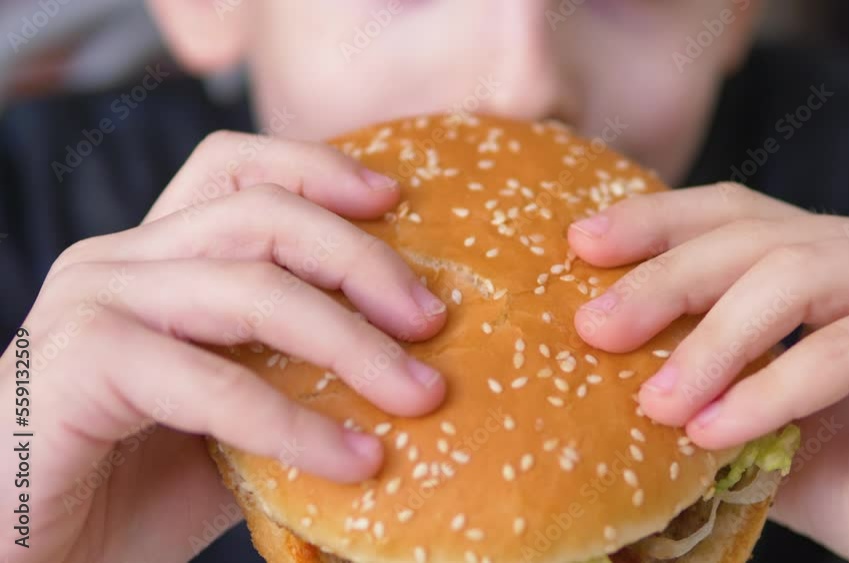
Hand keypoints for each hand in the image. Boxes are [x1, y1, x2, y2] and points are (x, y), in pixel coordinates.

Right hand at [0, 132, 448, 562]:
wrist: (35, 557)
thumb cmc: (131, 484)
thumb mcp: (232, 414)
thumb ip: (293, 374)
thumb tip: (408, 366)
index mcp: (155, 255)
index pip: (235, 167)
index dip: (318, 169)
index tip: (394, 201)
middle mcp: (119, 260)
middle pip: (262, 215)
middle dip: (363, 262)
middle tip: (433, 320)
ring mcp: (93, 304)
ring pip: (250, 287)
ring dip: (351, 342)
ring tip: (419, 394)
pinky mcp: (78, 365)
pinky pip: (214, 383)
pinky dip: (296, 424)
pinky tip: (356, 460)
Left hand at [569, 183, 848, 562]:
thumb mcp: (763, 428)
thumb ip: (704, 393)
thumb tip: (606, 384)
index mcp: (829, 257)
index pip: (729, 216)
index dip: (653, 224)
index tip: (579, 244)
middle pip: (747, 235)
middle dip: (662, 280)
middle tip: (595, 327)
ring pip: (792, 274)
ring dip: (712, 341)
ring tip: (657, 402)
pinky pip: (845, 348)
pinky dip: (772, 391)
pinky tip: (718, 431)